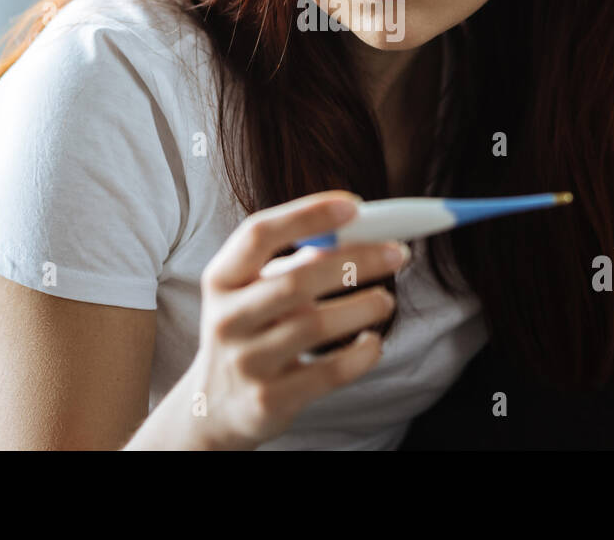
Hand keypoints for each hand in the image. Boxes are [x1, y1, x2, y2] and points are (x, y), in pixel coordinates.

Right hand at [178, 190, 408, 449]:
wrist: (216, 408)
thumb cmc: (251, 331)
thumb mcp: (257, 290)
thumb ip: (300, 260)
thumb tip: (360, 232)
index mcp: (222, 278)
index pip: (259, 234)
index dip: (307, 215)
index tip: (354, 205)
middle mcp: (227, 318)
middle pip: (296, 280)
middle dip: (355, 261)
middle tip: (397, 252)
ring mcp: (246, 362)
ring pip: (316, 326)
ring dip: (364, 307)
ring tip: (385, 300)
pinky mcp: (269, 401)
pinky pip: (329, 372)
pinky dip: (362, 353)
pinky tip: (372, 341)